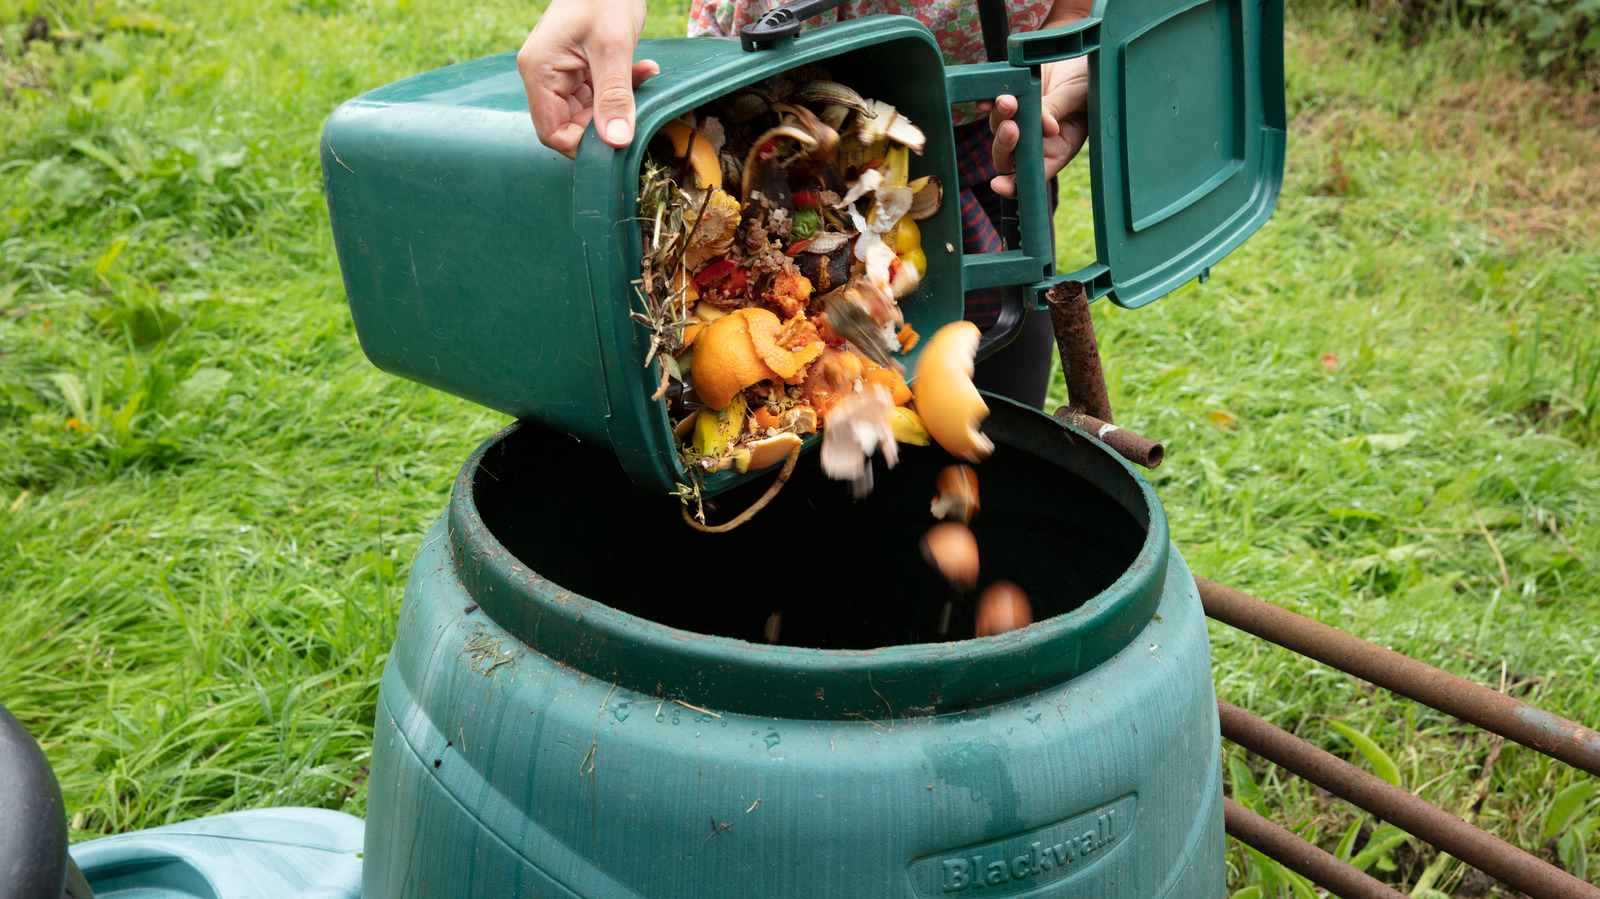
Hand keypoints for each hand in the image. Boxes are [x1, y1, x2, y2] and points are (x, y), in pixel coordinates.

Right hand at [517, 0, 658, 157]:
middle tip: (635, 112)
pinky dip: (623, 87)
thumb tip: (617, 141)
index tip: (615, 141)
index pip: (551, 132)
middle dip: (605, 123)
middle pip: (569, 124)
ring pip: (588, 110)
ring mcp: (561, 70)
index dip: (582, 145)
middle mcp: (544, 74)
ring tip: (642, 78)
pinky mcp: (580, 65)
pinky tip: (645, 70)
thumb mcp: (613, 48)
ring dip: (618, 103)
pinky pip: (599, 91)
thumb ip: (614, 96)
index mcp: (539, 71)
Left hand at [980, 56, 1088, 197]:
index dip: (1014, 185)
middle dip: (1005, 145)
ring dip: (999, 118)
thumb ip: (1058, 110)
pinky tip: (986, 99)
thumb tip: (1044, 126)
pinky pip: (991, 106)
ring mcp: (1021, 119)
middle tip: (1012, 127)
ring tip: (1008, 100)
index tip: (999, 184)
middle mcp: (1036, 139)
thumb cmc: (1089, 80)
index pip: (1032, 175)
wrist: (1078, 53)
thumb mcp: (1079, 97)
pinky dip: (986, 104)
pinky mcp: (1011, 98)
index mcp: (1058, 149)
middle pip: (1009, 156)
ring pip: (998, 129)